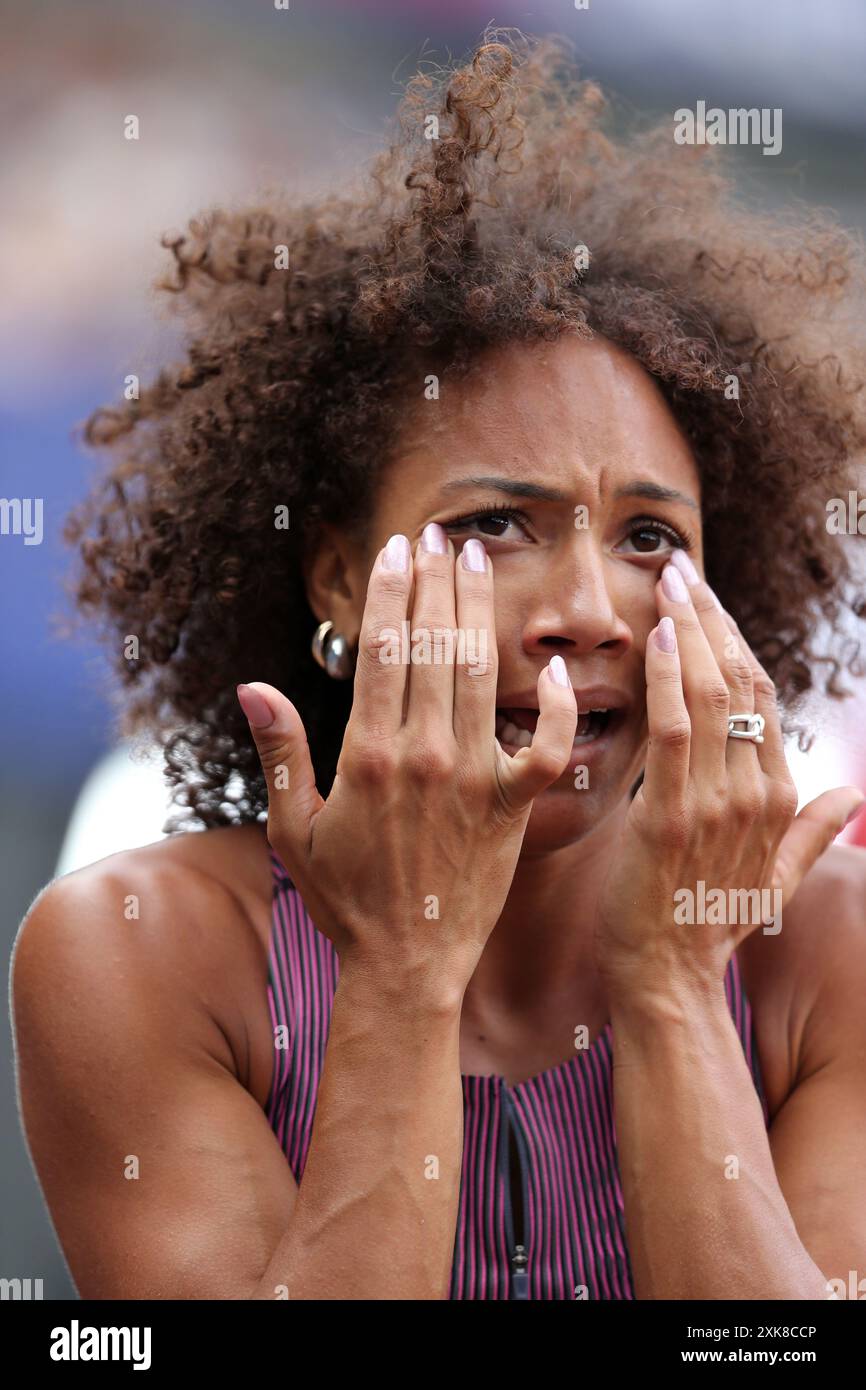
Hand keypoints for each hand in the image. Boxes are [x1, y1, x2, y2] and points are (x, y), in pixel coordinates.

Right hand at [237, 528, 577, 1005]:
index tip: (399, 547)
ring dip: (480, 613)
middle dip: (438, 582)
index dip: (393, 591)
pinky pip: (546, 749)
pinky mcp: (514, 809)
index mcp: (368, 755)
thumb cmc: (346, 899)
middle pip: (433, 646)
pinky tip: (551, 674)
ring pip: (481, 676)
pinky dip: (553, 710)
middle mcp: (424, 756)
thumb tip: (252, 686)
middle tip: (443, 536)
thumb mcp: (293, 828)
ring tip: (480, 563)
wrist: (406, 964)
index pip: (383, 650)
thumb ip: (279, 752)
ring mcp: (474, 780)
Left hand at [595, 553, 863, 999]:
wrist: (667, 982)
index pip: (761, 698)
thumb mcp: (773, 879)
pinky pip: (673, 732)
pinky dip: (665, 678)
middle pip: (738, 682)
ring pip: (708, 694)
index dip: (733, 640)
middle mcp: (755, 793)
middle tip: (679, 570)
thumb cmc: (705, 926)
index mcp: (777, 798)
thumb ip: (811, 832)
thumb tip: (855, 799)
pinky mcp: (669, 817)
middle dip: (708, 618)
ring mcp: (716, 805)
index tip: (703, 600)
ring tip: (666, 582)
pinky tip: (653, 636)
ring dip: (686, 630)